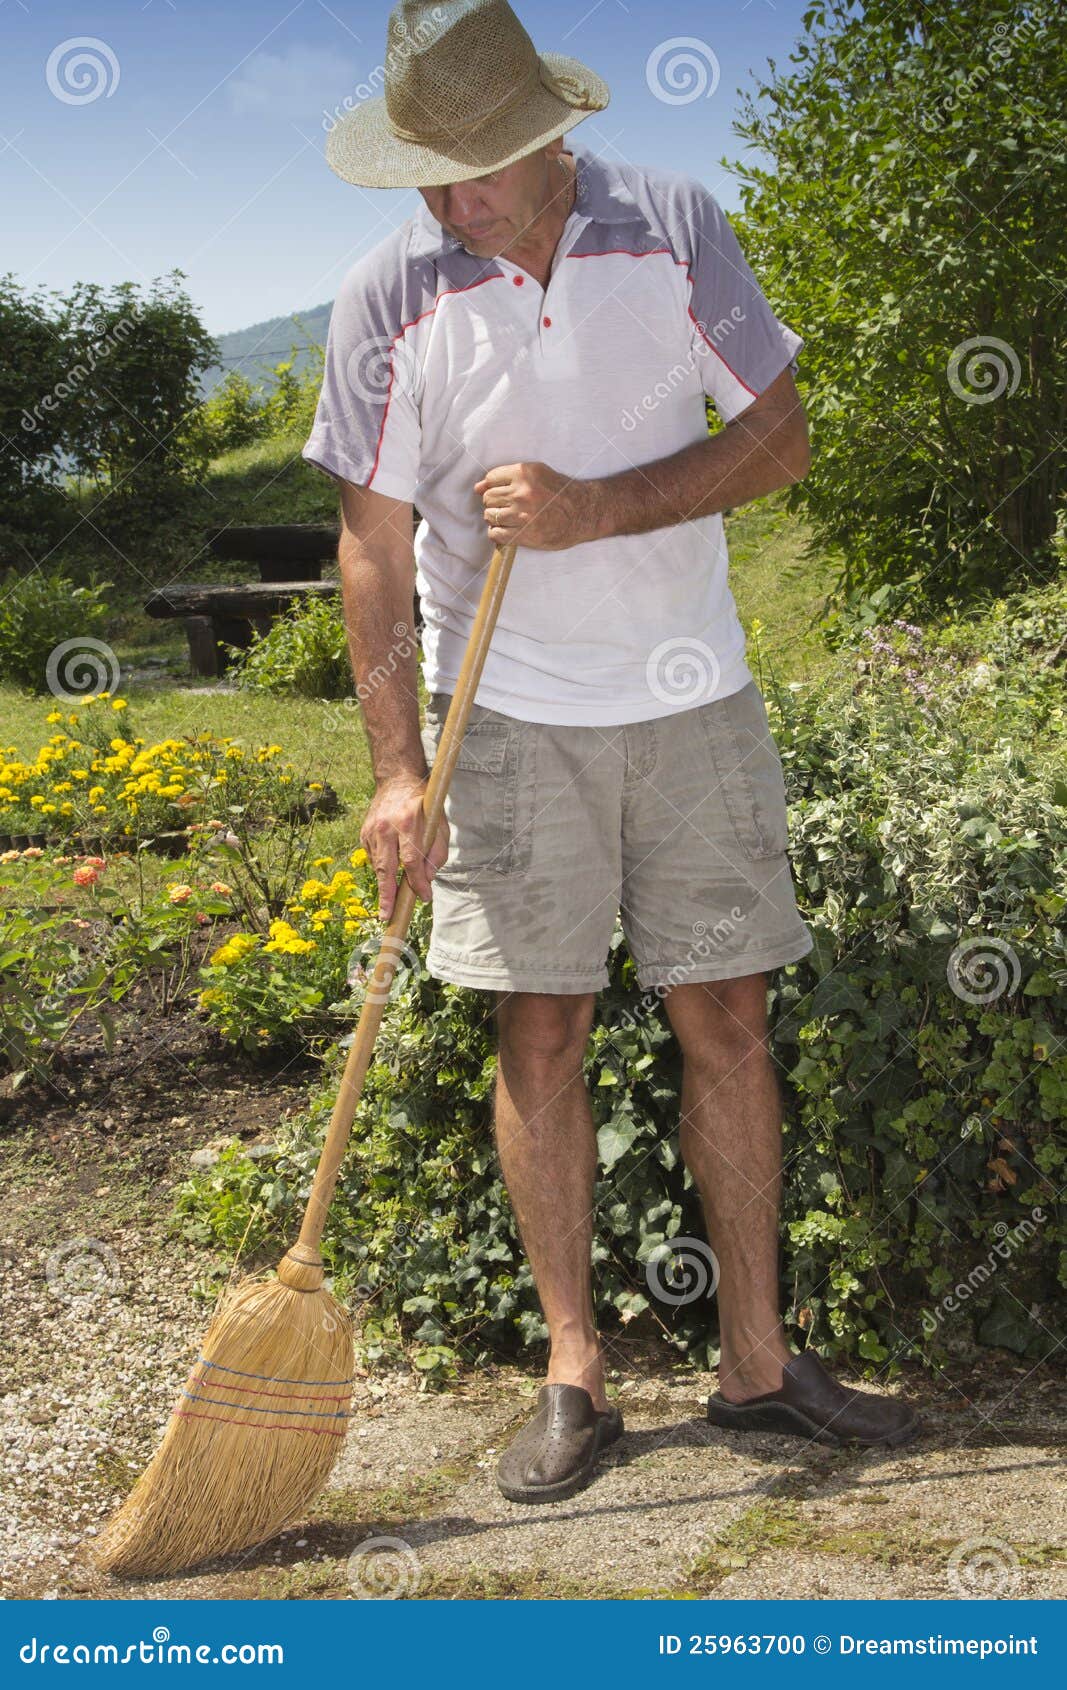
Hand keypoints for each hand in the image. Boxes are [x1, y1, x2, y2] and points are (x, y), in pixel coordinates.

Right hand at [359, 773, 449, 920]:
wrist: (397, 782)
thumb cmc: (425, 806)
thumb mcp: (440, 825)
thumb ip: (438, 852)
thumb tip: (427, 879)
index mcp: (408, 823)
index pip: (412, 862)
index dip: (418, 883)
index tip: (424, 897)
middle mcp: (386, 827)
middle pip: (387, 869)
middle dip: (388, 896)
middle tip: (387, 916)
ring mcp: (372, 830)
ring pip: (379, 866)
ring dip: (387, 883)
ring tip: (391, 898)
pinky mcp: (364, 833)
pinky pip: (373, 858)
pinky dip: (382, 867)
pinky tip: (391, 865)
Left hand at [474, 461, 603, 549]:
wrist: (583, 513)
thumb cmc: (560, 492)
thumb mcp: (537, 474)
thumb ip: (506, 477)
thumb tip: (477, 488)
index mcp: (524, 473)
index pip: (491, 479)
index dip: (492, 486)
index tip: (501, 493)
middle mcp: (522, 493)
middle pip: (488, 498)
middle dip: (493, 503)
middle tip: (507, 507)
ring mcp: (523, 515)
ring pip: (490, 515)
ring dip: (495, 518)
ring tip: (508, 519)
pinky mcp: (525, 534)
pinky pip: (496, 534)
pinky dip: (497, 533)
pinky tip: (506, 531)